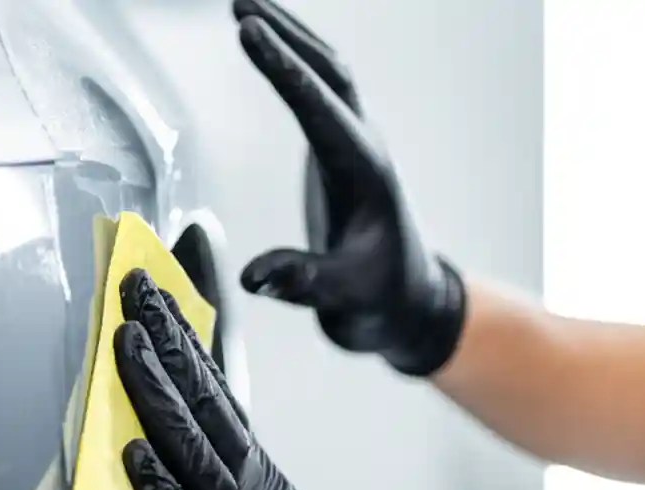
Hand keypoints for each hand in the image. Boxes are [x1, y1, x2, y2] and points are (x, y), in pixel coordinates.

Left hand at [114, 268, 419, 489]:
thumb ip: (220, 476)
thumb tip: (170, 442)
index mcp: (251, 467)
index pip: (210, 388)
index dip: (178, 338)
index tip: (155, 296)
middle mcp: (244, 479)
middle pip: (200, 396)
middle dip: (161, 337)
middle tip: (134, 287)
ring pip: (188, 441)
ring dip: (153, 390)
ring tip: (126, 343)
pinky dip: (156, 483)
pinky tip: (131, 453)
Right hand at [232, 0, 465, 376]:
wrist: (405, 304)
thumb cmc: (377, 301)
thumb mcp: (342, 300)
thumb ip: (302, 283)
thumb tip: (255, 275)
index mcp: (364, 174)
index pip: (318, 108)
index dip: (282, 69)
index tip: (247, 32)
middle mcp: (364, 148)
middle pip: (329, 72)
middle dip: (285, 35)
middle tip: (239, 6)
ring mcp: (355, 144)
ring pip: (328, 73)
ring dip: (291, 36)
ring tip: (243, 7)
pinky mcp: (341, 150)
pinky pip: (320, 89)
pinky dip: (293, 59)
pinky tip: (268, 45)